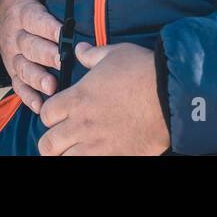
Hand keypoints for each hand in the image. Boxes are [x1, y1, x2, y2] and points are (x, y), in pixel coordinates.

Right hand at [0, 0, 61, 114]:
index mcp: (21, 14)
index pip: (35, 21)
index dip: (49, 28)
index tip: (63, 34)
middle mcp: (15, 37)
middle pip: (30, 47)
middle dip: (46, 56)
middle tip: (61, 62)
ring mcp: (13, 57)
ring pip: (23, 69)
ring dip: (37, 79)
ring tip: (51, 87)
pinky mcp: (13, 72)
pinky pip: (18, 86)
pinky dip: (28, 98)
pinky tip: (40, 106)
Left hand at [37, 42, 169, 155]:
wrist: (171, 96)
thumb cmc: (143, 72)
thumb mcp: (115, 54)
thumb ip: (92, 54)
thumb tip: (80, 49)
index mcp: (77, 98)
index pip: (45, 114)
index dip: (50, 116)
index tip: (59, 116)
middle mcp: (81, 124)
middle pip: (48, 144)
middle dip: (51, 143)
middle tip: (61, 141)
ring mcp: (96, 145)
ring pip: (64, 160)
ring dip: (67, 156)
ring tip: (74, 152)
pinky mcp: (114, 158)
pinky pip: (87, 167)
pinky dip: (87, 162)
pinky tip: (94, 156)